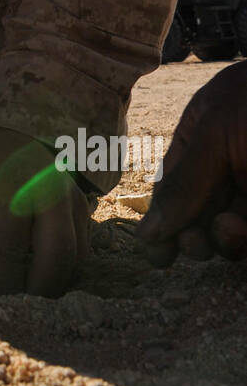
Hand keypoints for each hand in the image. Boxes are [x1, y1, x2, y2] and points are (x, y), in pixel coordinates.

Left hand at [0, 125, 89, 295]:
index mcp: (10, 190)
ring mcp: (71, 200)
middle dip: (40, 289)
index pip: (10, 246)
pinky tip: (49, 282)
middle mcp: (47, 194)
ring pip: (75, 255)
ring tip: (36, 302)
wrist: (18, 140)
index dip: (5, 281)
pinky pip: (84, 250)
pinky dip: (69, 271)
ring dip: (57, 284)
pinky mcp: (85, 208)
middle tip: (24, 310)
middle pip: (55, 253)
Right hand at [138, 60, 246, 265]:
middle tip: (194, 243)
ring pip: (234, 231)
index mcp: (206, 136)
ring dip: (226, 241)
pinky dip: (246, 240)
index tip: (159, 254)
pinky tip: (243, 229)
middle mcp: (233, 163)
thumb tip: (149, 232)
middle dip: (194, 236)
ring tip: (231, 229)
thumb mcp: (218, 130)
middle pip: (202, 215)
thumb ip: (184, 180)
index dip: (164, 220)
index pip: (174, 186)